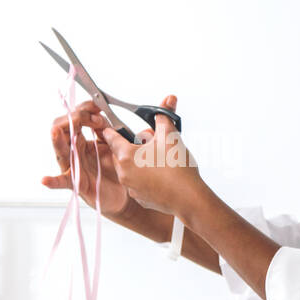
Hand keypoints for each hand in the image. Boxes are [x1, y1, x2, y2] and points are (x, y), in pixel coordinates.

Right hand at [41, 99, 130, 216]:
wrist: (122, 195)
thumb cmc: (113, 172)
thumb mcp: (111, 146)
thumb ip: (105, 131)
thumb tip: (100, 115)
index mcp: (81, 141)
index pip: (74, 118)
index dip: (85, 109)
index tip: (99, 108)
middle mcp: (73, 152)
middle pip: (62, 129)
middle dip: (75, 118)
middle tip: (93, 119)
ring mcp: (73, 167)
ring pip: (60, 150)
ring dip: (58, 140)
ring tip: (56, 133)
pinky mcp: (76, 184)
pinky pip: (62, 182)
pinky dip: (52, 181)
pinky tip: (45, 180)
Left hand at [99, 94, 203, 217]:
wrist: (188, 198)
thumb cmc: (177, 169)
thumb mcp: (170, 135)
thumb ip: (164, 116)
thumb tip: (168, 101)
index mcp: (126, 156)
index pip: (112, 138)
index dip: (113, 130)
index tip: (111, 127)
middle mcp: (124, 173)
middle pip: (122, 154)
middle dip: (133, 147)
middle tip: (151, 144)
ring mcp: (131, 188)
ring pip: (130, 169)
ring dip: (139, 163)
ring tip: (159, 160)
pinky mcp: (141, 199)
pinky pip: (138, 183)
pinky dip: (146, 178)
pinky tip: (161, 176)